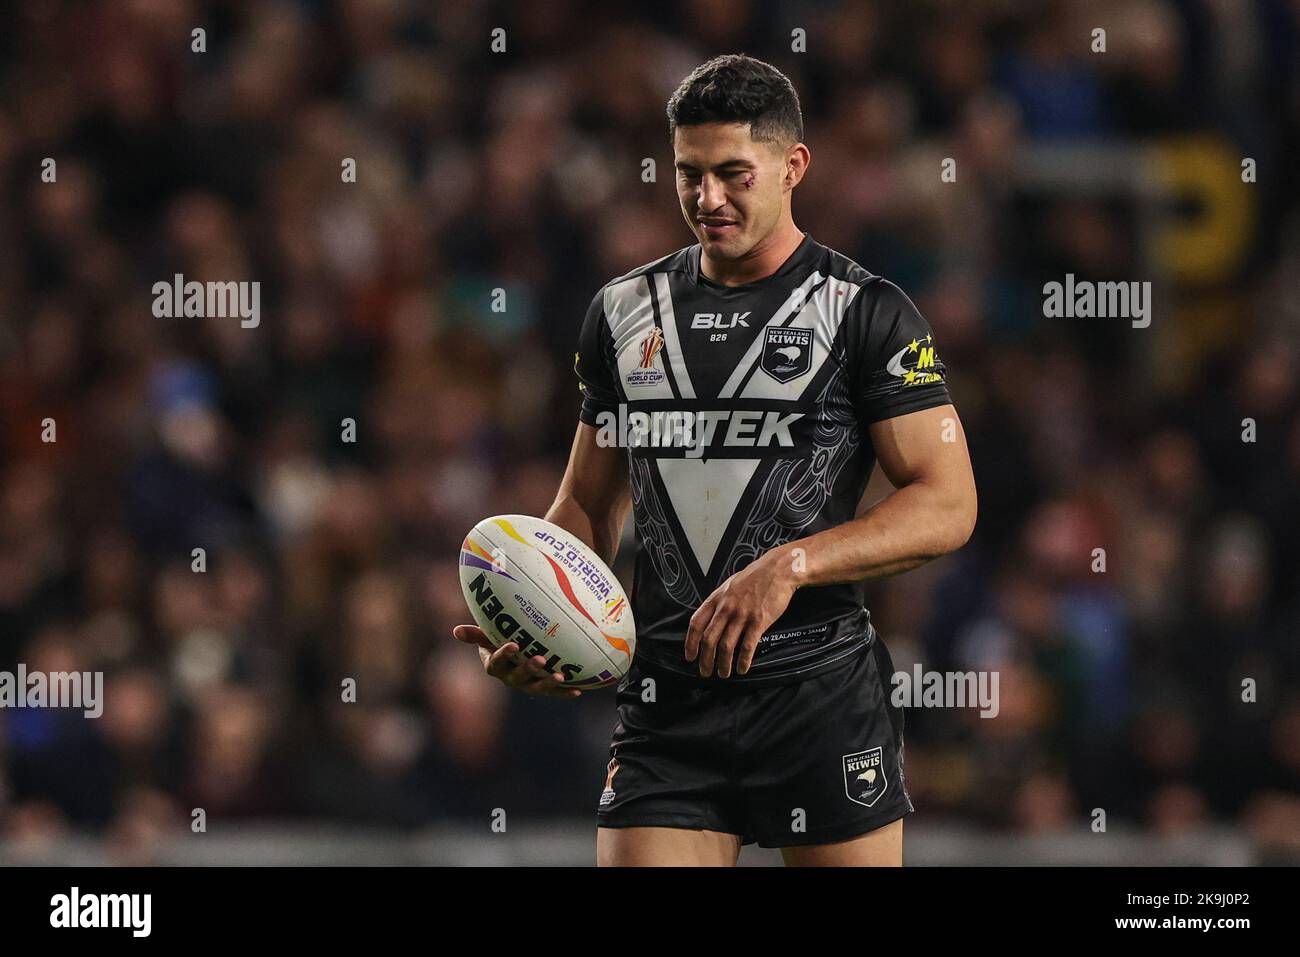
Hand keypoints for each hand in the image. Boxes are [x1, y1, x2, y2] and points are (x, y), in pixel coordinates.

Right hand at [452, 625, 582, 698]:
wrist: (513, 653)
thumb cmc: (498, 639)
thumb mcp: (487, 636)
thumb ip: (475, 634)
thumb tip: (456, 631)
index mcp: (495, 666)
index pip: (496, 663)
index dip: (503, 655)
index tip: (513, 644)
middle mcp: (510, 678)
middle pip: (517, 678)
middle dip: (528, 669)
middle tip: (540, 659)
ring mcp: (526, 685)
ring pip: (536, 687)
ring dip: (547, 683)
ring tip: (560, 675)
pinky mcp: (542, 688)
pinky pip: (554, 692)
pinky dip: (565, 692)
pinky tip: (578, 690)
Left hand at [684, 550, 798, 677]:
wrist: (777, 570)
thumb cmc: (754, 578)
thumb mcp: (729, 586)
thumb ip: (719, 602)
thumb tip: (710, 619)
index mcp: (716, 599)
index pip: (696, 624)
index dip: (691, 643)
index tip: (690, 656)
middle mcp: (726, 608)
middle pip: (709, 639)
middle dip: (705, 659)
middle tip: (705, 672)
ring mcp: (742, 615)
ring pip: (726, 646)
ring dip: (723, 664)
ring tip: (723, 673)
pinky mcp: (758, 621)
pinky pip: (747, 646)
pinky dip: (743, 660)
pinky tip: (742, 668)